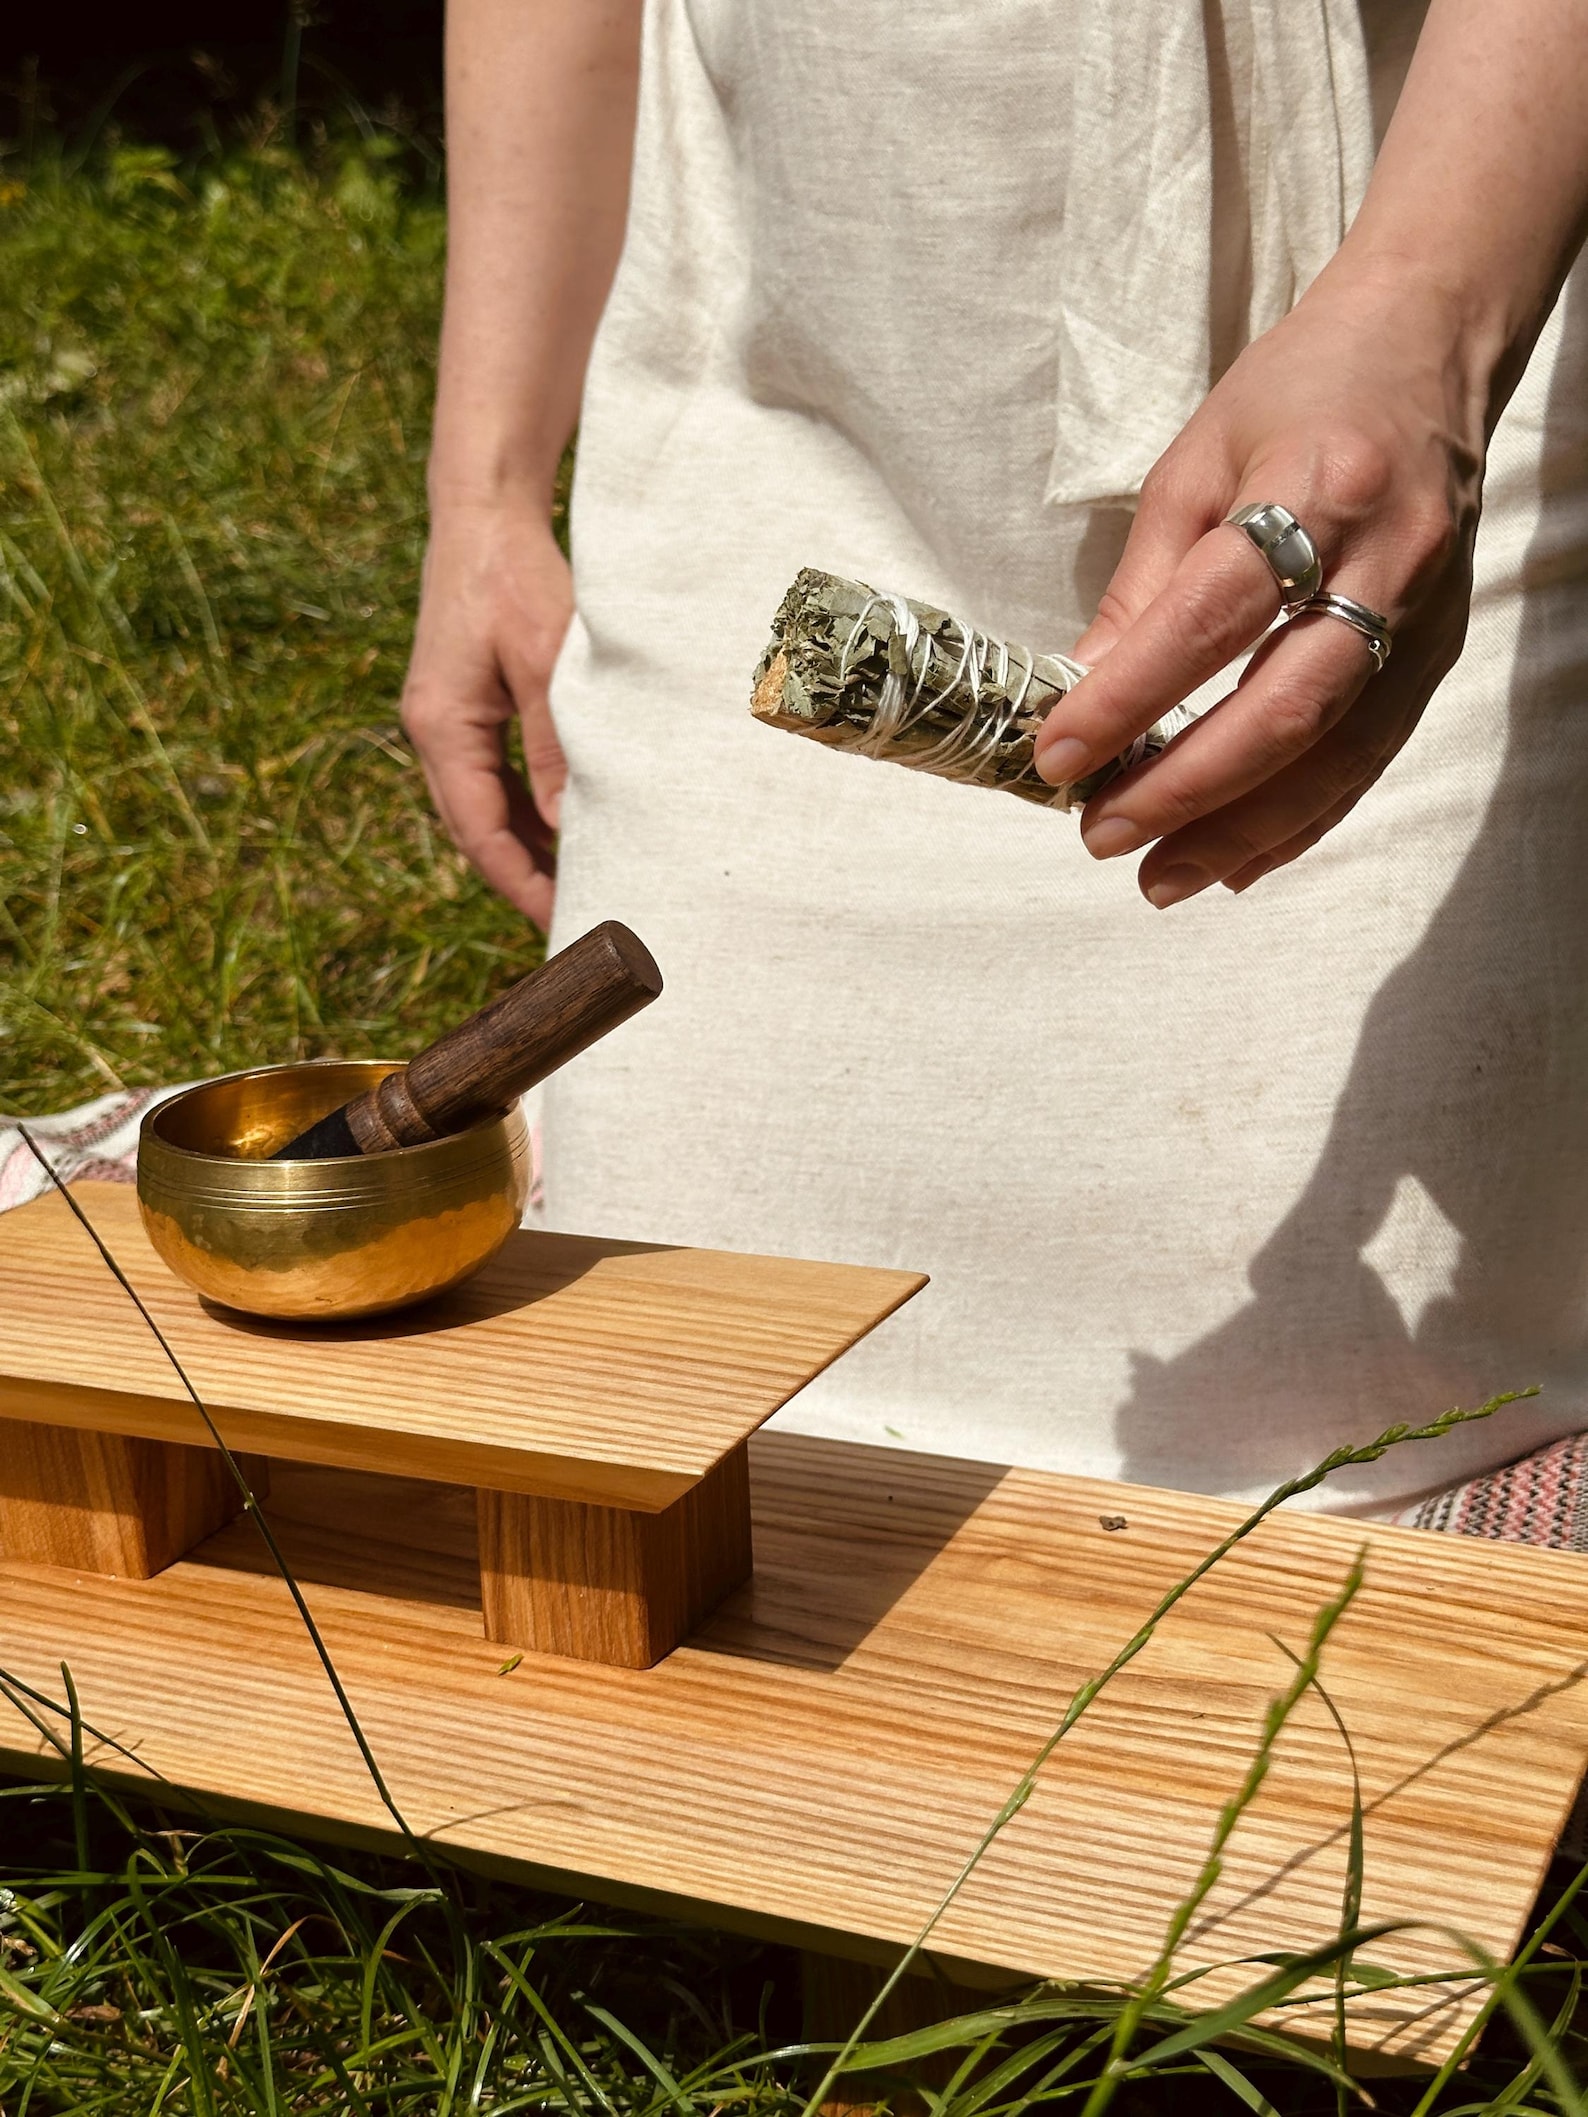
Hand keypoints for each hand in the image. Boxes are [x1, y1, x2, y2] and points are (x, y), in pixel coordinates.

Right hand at [401, 501, 571, 927]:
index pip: (480, 833)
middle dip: (524, 879)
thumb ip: (556, 748)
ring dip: (529, 848)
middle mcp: (433, 732)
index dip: (522, 885)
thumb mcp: (545, 665)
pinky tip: (568, 829)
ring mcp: (446, 722)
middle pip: (477, 831)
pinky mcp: (465, 708)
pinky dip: (528, 809)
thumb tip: (572, 829)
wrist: (485, 513)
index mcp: (441, 727)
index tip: (564, 922)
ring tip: (581, 885)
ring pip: (486, 808)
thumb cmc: (517, 577)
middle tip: (581, 920)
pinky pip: (494, 778)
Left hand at [1032, 263, 1488, 905]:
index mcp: (1313, 486)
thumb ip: (1144, 588)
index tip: (1057, 757)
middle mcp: (1385, 555)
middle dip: (1186, 789)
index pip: (1210, 617)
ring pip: (1336, 752)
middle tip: (1100, 835)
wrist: (1431, 344)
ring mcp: (1424, 611)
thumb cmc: (1297, 393)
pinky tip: (1236, 864)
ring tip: (1158, 877)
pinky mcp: (1438, 648)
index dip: (1129, 698)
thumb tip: (1082, 700)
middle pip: (1285, 704)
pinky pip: (1368, 758)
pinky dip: (1300, 822)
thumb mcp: (1194, 465)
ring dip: (1241, 830)